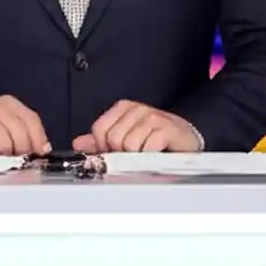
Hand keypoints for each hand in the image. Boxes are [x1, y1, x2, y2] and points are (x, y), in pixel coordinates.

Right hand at [0, 95, 50, 155]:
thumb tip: (43, 148)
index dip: (37, 138)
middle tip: (17, 159)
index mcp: (10, 104)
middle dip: (20, 149)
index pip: (30, 119)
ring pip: (2, 137)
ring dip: (2, 152)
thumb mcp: (9, 134)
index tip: (38, 152)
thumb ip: (27, 138)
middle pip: (18, 128)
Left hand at [72, 100, 200, 152]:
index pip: (99, 129)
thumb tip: (79, 144)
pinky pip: (147, 148)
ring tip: (147, 153)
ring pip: (129, 145)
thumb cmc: (156, 138)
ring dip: (137, 156)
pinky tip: (156, 154)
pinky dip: (150, 157)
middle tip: (135, 154)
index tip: (115, 152)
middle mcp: (137, 109)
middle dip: (121, 153)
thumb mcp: (126, 137)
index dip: (104, 146)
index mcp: (123, 108)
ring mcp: (152, 117)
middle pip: (113, 138)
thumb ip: (100, 141)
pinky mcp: (166, 129)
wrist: (187, 137)